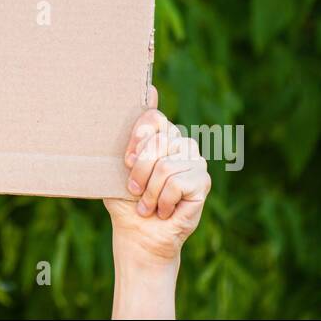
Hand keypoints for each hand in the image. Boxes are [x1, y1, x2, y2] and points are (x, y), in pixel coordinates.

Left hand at [104, 86, 210, 264]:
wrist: (137, 233)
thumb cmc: (125, 198)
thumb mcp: (118, 164)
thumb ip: (131, 131)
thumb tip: (151, 87)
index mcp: (162, 134)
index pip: (153, 118)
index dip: (137, 139)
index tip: (126, 160)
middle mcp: (181, 143)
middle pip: (157, 142)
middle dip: (139, 171)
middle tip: (134, 190)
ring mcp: (195, 161)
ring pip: (164, 166)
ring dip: (149, 192)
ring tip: (147, 204)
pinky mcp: (202, 181)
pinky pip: (176, 183)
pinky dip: (162, 201)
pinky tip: (163, 211)